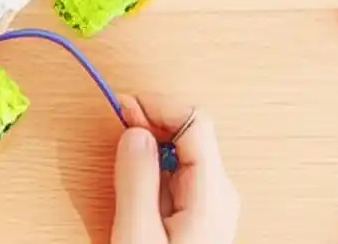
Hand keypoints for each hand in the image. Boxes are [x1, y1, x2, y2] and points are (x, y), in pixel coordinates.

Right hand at [112, 96, 238, 243]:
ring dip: (150, 144)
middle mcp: (219, 193)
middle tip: (118, 120)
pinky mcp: (200, 212)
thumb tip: (135, 134)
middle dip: (150, 123)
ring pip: (181, 151)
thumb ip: (137, 182)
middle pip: (188, 133)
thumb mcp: (139, 235)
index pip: (195, 121)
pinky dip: (154, 164)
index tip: (125, 107)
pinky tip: (135, 177)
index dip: (157, 106)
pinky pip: (177, 172)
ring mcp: (212, 202)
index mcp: (212, 194)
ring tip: (122, 149)